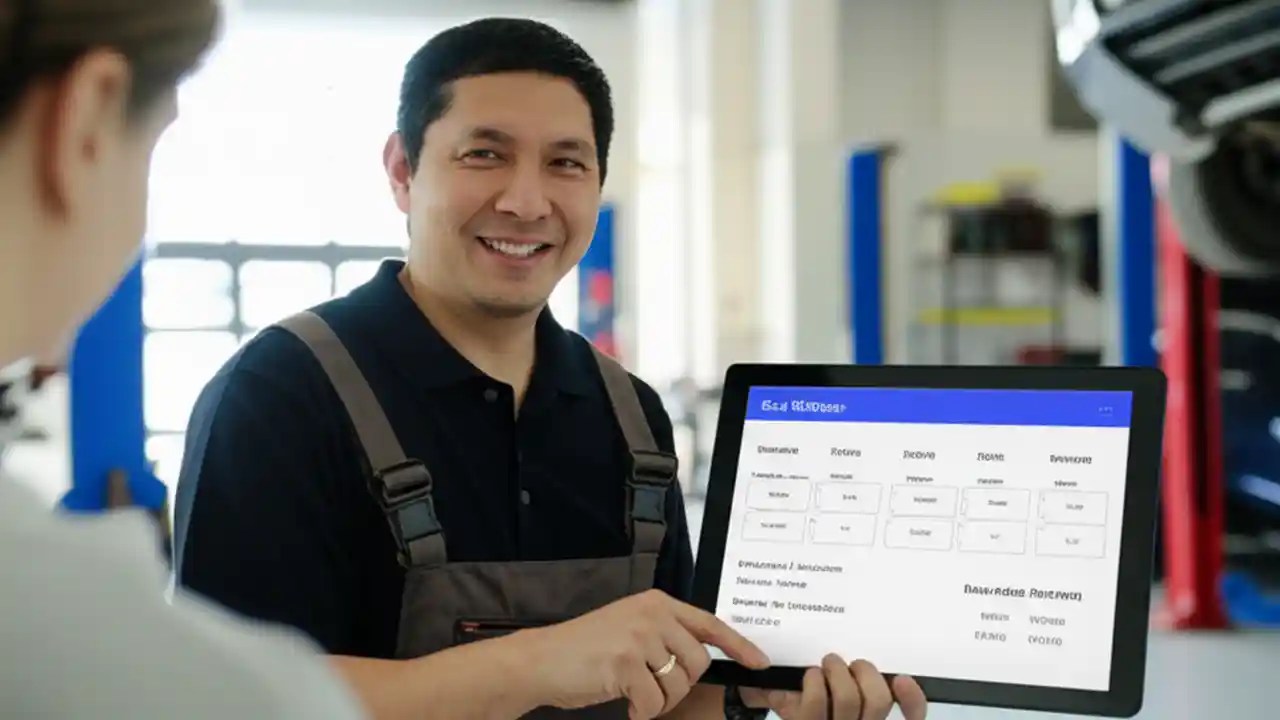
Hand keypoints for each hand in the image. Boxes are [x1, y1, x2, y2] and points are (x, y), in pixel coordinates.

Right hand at [518, 589, 770, 718]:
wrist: (541, 659)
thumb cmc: (585, 650)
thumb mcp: (630, 628)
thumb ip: (665, 634)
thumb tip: (703, 657)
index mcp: (657, 603)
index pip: (710, 623)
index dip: (739, 645)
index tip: (759, 662)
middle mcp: (651, 614)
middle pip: (697, 663)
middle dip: (679, 686)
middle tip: (649, 688)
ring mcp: (639, 637)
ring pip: (678, 686)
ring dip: (658, 701)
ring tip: (633, 693)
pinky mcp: (625, 662)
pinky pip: (653, 702)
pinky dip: (641, 712)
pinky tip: (624, 704)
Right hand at [739, 654, 926, 719]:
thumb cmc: (801, 708)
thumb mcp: (782, 701)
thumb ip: (774, 690)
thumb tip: (761, 668)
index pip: (812, 710)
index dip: (814, 688)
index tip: (811, 672)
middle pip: (849, 700)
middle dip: (839, 672)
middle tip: (830, 661)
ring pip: (877, 702)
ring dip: (867, 674)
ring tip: (856, 666)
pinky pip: (912, 717)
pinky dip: (911, 698)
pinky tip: (900, 680)